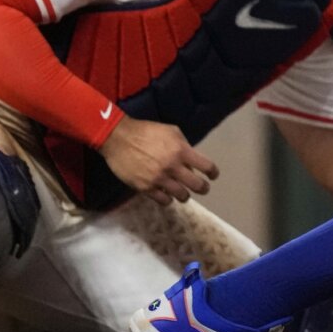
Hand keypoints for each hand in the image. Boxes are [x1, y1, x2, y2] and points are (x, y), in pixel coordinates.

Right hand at [101, 117, 217, 204]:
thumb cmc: (146, 131)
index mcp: (181, 151)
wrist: (119, 138)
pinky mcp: (146, 188)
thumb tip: (191, 161)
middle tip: (202, 188)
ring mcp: (159, 179)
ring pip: (182, 196)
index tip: (213, 176)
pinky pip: (163, 200)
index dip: (213, 173)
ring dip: (185, 195)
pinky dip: (168, 199)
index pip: (206, 166)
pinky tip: (167, 195)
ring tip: (183, 192)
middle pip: (197, 186)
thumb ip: (184, 145)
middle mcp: (173, 167)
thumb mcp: (171, 131)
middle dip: (203, 188)